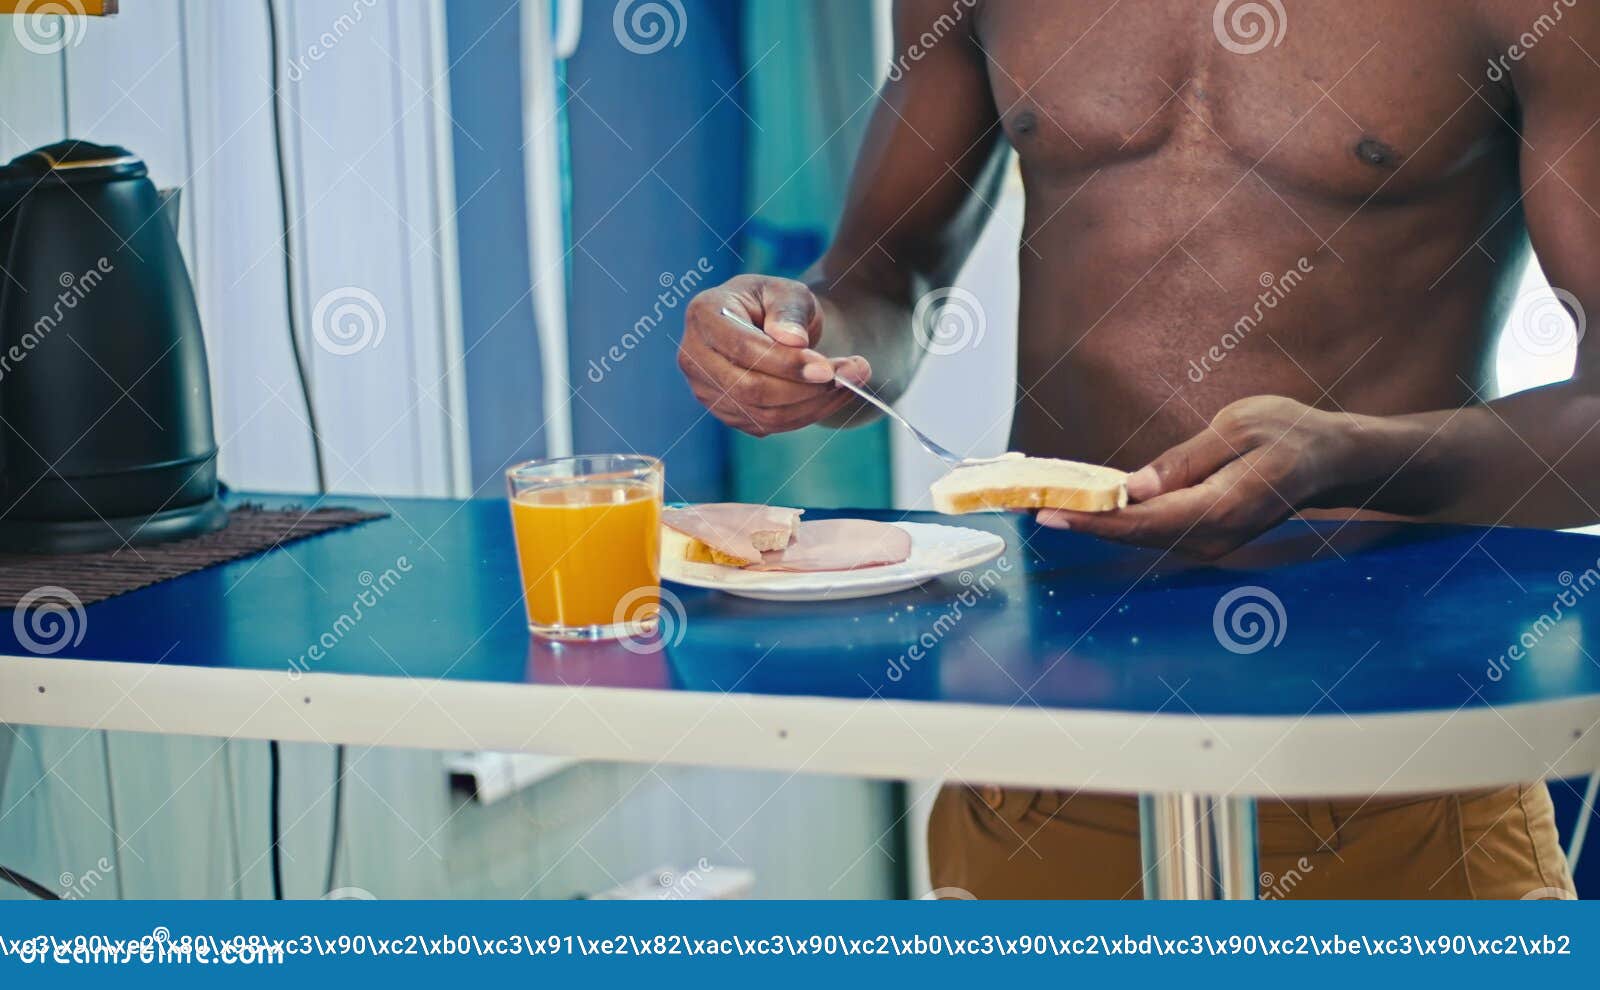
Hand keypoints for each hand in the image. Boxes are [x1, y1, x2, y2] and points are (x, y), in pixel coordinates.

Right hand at [678, 275, 871, 436]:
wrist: (770, 326)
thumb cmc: (777, 303)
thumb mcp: (789, 293)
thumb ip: (789, 312)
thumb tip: (792, 340)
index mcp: (704, 314)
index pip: (743, 348)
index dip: (786, 363)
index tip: (828, 368)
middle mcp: (693, 356)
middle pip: (749, 388)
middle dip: (805, 389)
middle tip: (852, 375)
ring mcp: (705, 390)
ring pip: (762, 413)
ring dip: (813, 404)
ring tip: (851, 382)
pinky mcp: (725, 412)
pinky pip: (767, 425)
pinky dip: (806, 414)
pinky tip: (832, 395)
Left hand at [1037, 396, 1356, 559]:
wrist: (1329, 460)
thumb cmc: (1290, 434)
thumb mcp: (1239, 427)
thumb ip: (1185, 461)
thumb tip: (1135, 488)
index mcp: (1223, 507)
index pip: (1144, 521)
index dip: (1093, 520)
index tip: (1050, 513)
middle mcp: (1214, 536)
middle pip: (1134, 536)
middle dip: (1081, 524)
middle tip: (1030, 507)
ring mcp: (1211, 543)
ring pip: (1141, 537)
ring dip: (1095, 525)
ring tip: (1049, 506)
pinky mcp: (1205, 537)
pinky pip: (1154, 532)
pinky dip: (1119, 522)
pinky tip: (1089, 507)